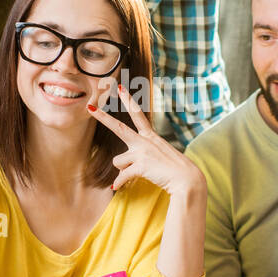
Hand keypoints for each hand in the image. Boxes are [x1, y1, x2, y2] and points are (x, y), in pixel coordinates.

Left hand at [87, 85, 205, 198]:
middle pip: (118, 127)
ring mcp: (142, 152)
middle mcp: (144, 141)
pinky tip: (117, 188)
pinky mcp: (141, 166)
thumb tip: (123, 168)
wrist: (187, 179)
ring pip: (118, 161)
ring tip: (137, 174)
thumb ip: (143, 156)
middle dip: (102, 117)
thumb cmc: (175, 170)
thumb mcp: (160, 157)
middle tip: (90, 107)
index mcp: (150, 136)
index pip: (137, 114)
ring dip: (123, 170)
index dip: (128, 100)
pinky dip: (119, 183)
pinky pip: (121, 176)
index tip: (120, 88)